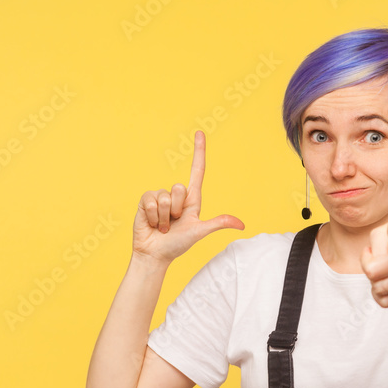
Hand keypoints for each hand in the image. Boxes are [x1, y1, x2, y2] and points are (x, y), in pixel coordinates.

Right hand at [133, 130, 243, 264]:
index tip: (200, 133)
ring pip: (165, 196)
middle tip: (174, 223)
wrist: (155, 254)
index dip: (199, 151)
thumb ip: (218, 224)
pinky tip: (152, 223)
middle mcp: (176, 195)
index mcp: (192, 199)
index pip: (197, 170)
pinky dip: (153, 216)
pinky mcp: (146, 200)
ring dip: (164, 217)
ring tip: (163, 226)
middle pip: (180, 188)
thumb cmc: (178, 244)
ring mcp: (160, 196)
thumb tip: (241, 224)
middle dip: (176, 210)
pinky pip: (151, 200)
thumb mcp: (199, 232)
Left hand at [360, 217, 387, 306]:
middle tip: (373, 260)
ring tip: (380, 270)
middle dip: (367, 266)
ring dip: (373, 281)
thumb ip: (376, 242)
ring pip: (379, 288)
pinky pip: (387, 301)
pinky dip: (378, 295)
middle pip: (373, 271)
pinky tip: (381, 283)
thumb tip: (373, 266)